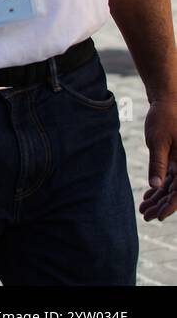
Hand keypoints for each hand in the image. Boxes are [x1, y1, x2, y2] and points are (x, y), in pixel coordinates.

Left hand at [141, 99, 176, 221]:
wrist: (169, 100)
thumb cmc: (164, 117)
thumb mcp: (158, 141)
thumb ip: (158, 164)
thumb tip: (157, 186)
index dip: (170, 207)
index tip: (157, 217)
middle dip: (162, 205)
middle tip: (145, 216)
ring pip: (174, 186)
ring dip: (160, 198)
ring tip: (143, 208)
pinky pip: (172, 177)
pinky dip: (161, 186)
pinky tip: (149, 195)